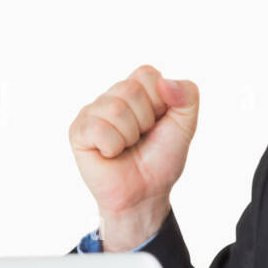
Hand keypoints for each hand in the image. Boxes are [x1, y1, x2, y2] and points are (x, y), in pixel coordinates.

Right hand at [69, 64, 198, 250]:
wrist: (146, 193)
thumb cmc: (161, 159)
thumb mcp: (185, 125)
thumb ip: (188, 96)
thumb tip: (165, 82)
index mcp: (136, 89)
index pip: (147, 74)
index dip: (160, 102)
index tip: (158, 123)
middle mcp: (112, 96)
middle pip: (130, 89)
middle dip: (145, 121)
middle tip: (141, 138)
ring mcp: (92, 112)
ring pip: (115, 109)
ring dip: (129, 136)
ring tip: (127, 147)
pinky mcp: (78, 131)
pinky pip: (99, 128)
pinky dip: (112, 147)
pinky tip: (110, 154)